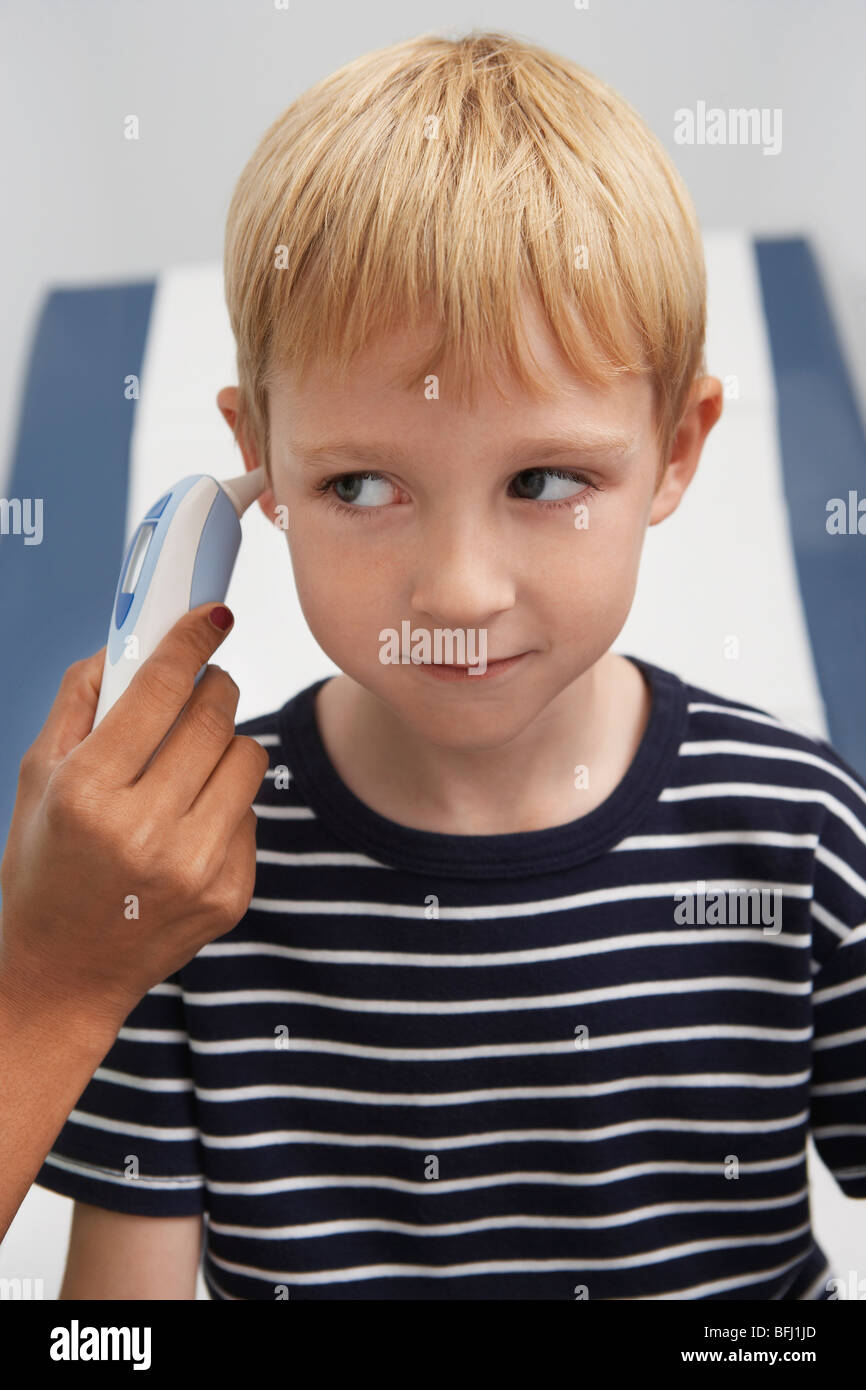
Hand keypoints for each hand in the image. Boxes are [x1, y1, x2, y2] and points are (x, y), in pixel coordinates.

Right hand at [0, 602, 269, 1027]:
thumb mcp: (38, 776)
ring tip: (189, 763)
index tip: (213, 616)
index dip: (192, 640)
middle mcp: (145, 831)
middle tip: (203, 685)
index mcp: (87, 793)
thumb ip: (81, 699)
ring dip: (225, 744)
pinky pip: (252, 813)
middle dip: (214, 687)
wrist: (61, 973)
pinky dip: (226, 804)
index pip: (161, 689)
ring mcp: (195, 868)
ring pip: (248, 758)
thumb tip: (131, 641)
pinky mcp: (230, 896)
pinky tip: (188, 824)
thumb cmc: (43, 866)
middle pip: (215, 716)